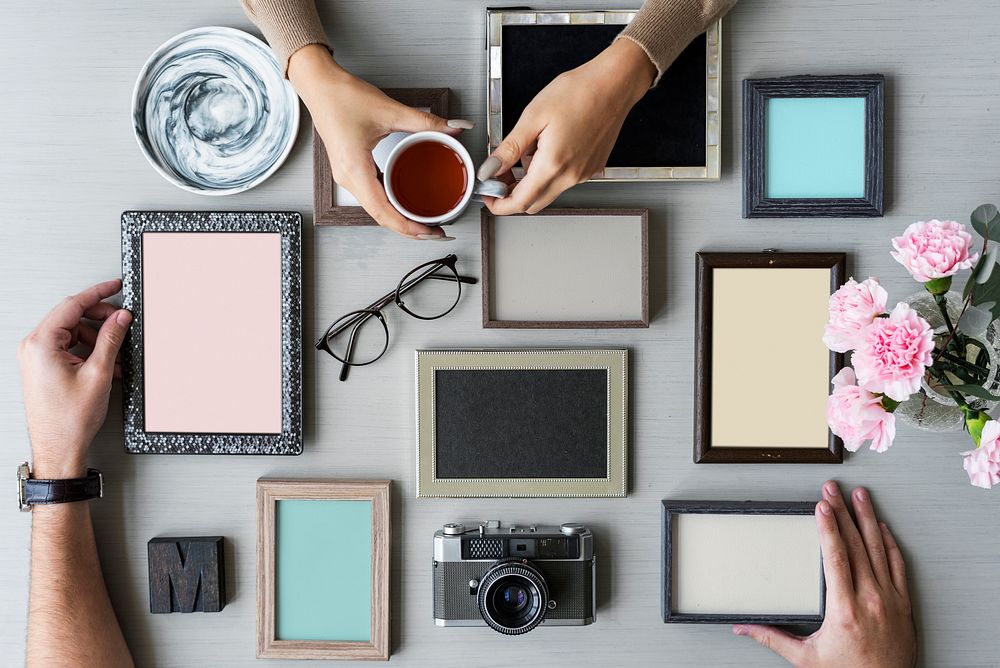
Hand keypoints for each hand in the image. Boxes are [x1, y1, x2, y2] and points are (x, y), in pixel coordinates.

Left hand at [17, 280, 132, 478]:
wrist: (57, 448)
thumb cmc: (68, 420)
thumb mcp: (98, 373)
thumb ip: (111, 339)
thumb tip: (120, 318)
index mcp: (41, 344)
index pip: (72, 305)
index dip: (98, 293)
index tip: (114, 286)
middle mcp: (33, 347)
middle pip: (72, 317)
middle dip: (100, 320)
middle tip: (122, 323)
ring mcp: (36, 358)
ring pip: (72, 333)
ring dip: (97, 340)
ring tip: (117, 355)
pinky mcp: (43, 367)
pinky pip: (68, 348)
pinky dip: (88, 351)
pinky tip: (107, 364)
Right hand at [289, 45, 469, 239]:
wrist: (318, 84)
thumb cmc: (341, 96)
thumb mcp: (389, 110)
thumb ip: (425, 122)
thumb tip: (454, 128)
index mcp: (355, 169)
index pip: (383, 212)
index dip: (408, 227)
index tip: (429, 232)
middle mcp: (347, 178)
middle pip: (380, 216)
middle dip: (408, 228)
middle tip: (436, 231)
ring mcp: (346, 175)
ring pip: (375, 209)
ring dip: (399, 218)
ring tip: (424, 221)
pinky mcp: (349, 169)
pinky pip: (371, 195)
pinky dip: (390, 204)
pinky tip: (406, 203)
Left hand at [479, 38, 655, 214]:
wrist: (614, 84)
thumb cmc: (579, 92)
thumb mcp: (533, 117)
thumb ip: (509, 149)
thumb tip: (489, 170)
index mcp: (553, 165)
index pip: (519, 203)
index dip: (498, 203)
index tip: (487, 193)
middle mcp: (571, 176)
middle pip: (533, 203)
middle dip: (512, 194)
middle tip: (500, 172)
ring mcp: (583, 175)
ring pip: (548, 192)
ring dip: (531, 181)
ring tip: (529, 148)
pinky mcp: (591, 168)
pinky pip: (563, 181)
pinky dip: (548, 172)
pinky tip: (548, 146)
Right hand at [735, 481, 916, 666]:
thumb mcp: (806, 659)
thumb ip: (773, 638)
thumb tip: (744, 628)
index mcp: (845, 610)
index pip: (835, 557)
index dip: (828, 528)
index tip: (823, 507)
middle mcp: (870, 600)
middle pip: (855, 545)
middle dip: (843, 512)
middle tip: (833, 490)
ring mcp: (890, 600)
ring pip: (879, 549)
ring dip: (868, 519)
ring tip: (861, 496)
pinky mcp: (903, 604)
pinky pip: (898, 565)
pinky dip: (890, 543)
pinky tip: (882, 527)